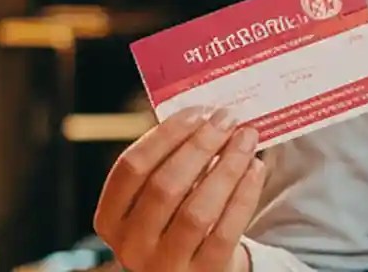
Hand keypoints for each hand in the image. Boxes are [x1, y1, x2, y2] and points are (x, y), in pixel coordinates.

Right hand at [94, 107, 265, 271]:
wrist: (196, 271)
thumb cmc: (177, 220)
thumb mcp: (158, 198)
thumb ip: (170, 161)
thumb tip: (208, 116)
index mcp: (112, 218)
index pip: (131, 167)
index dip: (165, 135)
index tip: (197, 112)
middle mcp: (132, 245)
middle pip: (165, 185)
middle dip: (201, 146)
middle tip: (228, 120)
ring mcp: (166, 265)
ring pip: (198, 210)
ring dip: (227, 166)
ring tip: (246, 139)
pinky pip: (226, 230)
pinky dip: (244, 194)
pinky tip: (255, 168)